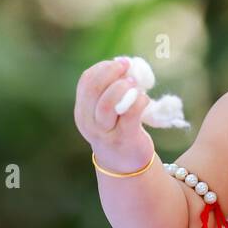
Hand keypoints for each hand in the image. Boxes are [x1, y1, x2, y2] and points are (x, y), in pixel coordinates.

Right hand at [74, 58, 154, 174]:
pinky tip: (145, 99)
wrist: (123, 164)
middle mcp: (89, 122)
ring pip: (107, 104)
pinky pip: (130, 114)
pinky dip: (139, 101)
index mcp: (82, 111)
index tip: (120, 63)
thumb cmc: (116, 129)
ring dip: (123, 88)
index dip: (103, 67)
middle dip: (111, 72)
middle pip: (93, 89)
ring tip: (135, 84)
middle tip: (127, 67)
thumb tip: (124, 63)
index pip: (86, 81)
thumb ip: (109, 89)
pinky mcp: (124, 138)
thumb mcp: (104, 111)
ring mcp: (105, 132)